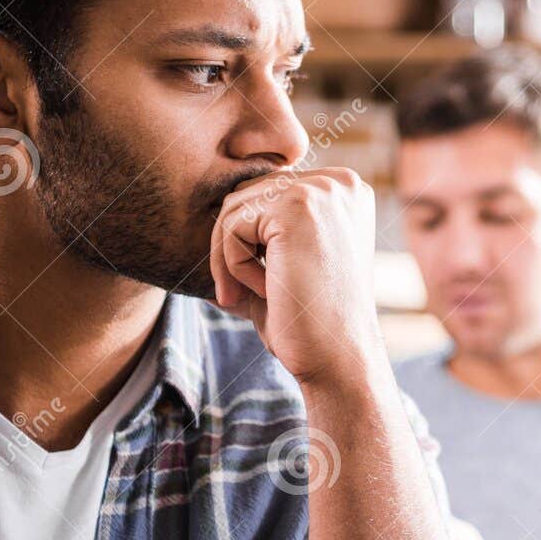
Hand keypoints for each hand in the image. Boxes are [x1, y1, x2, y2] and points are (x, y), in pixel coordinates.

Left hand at [210, 167, 382, 385]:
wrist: (337, 356)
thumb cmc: (311, 321)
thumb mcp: (282, 272)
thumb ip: (253, 244)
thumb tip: (196, 238)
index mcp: (344, 192)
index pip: (268, 193)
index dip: (249, 238)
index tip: (258, 284)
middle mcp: (339, 183)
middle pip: (247, 194)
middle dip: (233, 246)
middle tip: (238, 295)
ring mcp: (321, 190)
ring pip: (234, 209)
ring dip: (230, 258)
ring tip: (253, 296)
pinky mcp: (297, 207)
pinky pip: (233, 225)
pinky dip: (234, 264)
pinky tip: (265, 292)